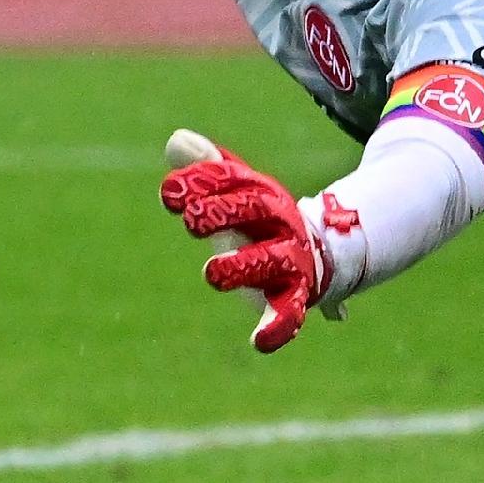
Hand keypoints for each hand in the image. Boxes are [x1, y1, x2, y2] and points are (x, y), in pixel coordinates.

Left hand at [161, 130, 324, 353]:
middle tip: (191, 220)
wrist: (314, 252)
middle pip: (255, 210)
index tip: (169, 191)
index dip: (202, 181)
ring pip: (268, 261)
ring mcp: (288, 260)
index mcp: (261, 193)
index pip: (232, 180)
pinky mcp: (294, 296)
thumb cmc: (258, 220)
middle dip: (223, 213)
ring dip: (242, 266)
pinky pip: (290, 313)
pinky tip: (258, 342)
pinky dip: (278, 327)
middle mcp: (279, 222)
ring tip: (212, 273)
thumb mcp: (236, 190)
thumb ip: (206, 167)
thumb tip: (176, 140)